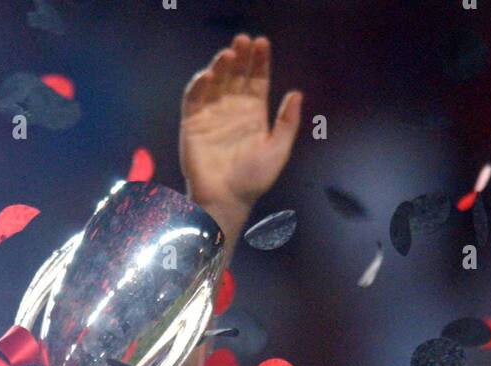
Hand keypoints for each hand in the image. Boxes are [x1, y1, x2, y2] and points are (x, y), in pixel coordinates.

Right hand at [180, 33, 301, 235]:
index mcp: (254, 113)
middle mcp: (233, 109)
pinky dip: (199, 85)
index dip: (259, 61)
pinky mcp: (193, 123)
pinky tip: (208, 75)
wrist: (227, 200)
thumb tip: (297, 93)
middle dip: (240, 56)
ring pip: (216, 81)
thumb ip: (287, 123)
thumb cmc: (253, 179)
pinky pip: (194, 98)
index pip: (257, 79)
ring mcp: (212, 114)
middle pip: (236, 74)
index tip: (262, 44)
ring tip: (228, 54)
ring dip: (221, 66)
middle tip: (243, 40)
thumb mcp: (278, 150)